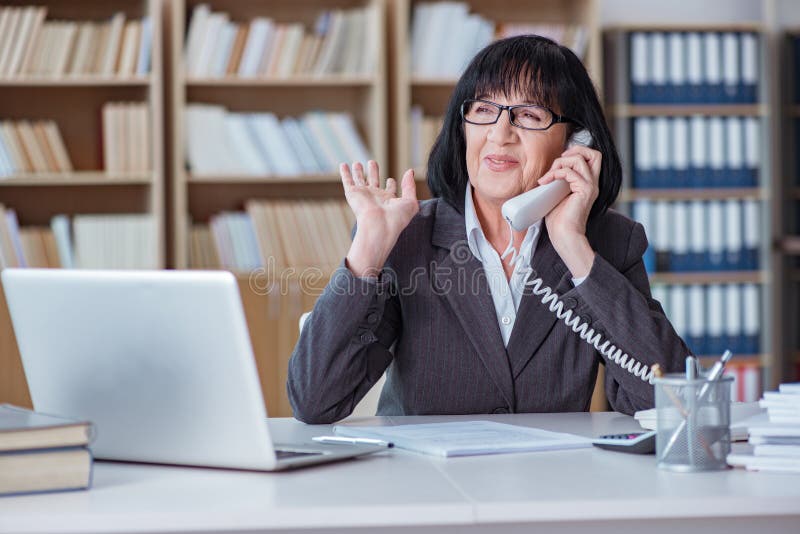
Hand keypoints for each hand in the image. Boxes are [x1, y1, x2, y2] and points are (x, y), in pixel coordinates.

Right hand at [341, 160, 418, 276]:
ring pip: (360, 180)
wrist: (379, 226)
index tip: (391, 181)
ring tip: (357, 163)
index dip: (391, 185)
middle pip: (373, 182)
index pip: (389, 190)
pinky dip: (345, 173)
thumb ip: (410, 186)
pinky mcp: (353, 194)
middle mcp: (375, 197)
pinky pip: (347, 180)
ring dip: (358, 172)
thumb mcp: (410, 202)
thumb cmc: (396, 219)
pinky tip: (343, 165)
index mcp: (389, 201)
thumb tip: (410, 171)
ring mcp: (363, 195)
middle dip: (373, 172)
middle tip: (372, 163)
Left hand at [536, 146, 600, 277]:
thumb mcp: (556, 194)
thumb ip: (557, 182)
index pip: (592, 157)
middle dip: (574, 151)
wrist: (563, 235)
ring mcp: (590, 186)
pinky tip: (546, 182)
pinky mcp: (585, 191)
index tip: (558, 164)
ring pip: (580, 159)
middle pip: (594, 153)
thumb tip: (544, 174)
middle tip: (557, 164)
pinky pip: (571, 172)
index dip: (576, 152)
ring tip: (548, 177)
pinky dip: (556, 173)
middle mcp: (592, 183)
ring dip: (560, 163)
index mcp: (587, 183)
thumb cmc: (558, 220)